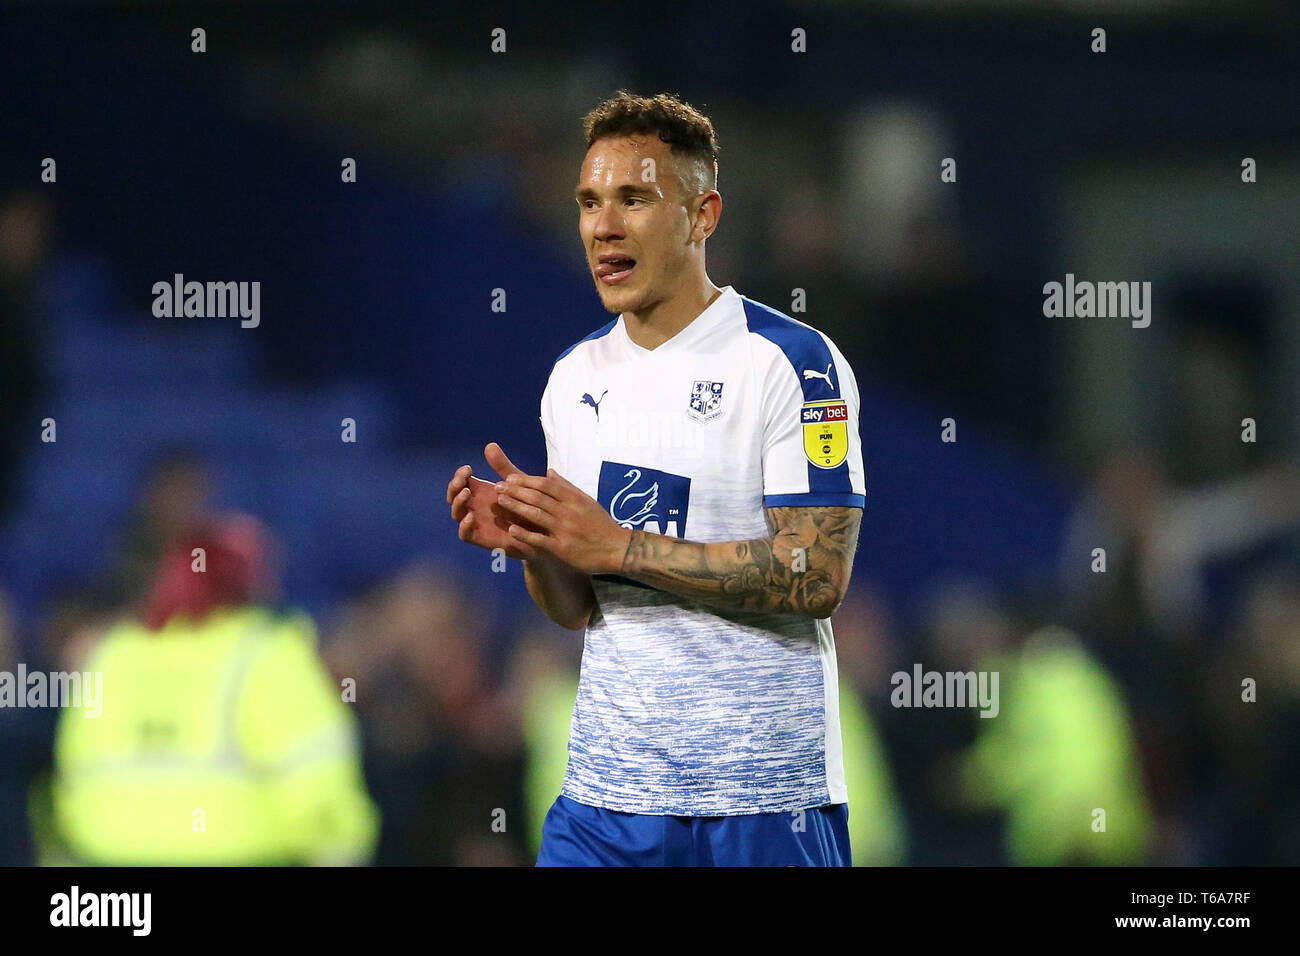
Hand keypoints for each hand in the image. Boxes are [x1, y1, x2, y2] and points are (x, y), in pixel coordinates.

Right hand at [446, 443, 542, 559]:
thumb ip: (502, 467)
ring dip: (457, 503)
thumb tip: (490, 444)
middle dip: (454, 487)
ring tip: (466, 493)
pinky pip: (465, 535)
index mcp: (480, 492)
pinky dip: (464, 526)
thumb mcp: (516, 483)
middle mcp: (475, 507)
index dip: (460, 475)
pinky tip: (470, 516)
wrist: (542, 533)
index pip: (461, 482)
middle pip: (454, 497)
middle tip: (462, 480)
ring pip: (457, 514)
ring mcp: (477, 523)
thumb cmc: (528, 506)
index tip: (468, 468)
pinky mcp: (482, 538)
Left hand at [493, 468, 633, 573]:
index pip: (546, 485)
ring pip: (537, 515)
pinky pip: (540, 540)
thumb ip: (567, 487)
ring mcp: (566, 530)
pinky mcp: (563, 549)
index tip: (510, 478)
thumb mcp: (587, 501)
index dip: (526, 480)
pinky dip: (525, 534)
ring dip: (516, 507)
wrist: (618, 549)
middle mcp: (569, 512)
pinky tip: (511, 529)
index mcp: (575, 498)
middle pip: (538, 497)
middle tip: (498, 487)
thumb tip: (549, 471)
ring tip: (500, 501)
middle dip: (516, 491)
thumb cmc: (601, 524)